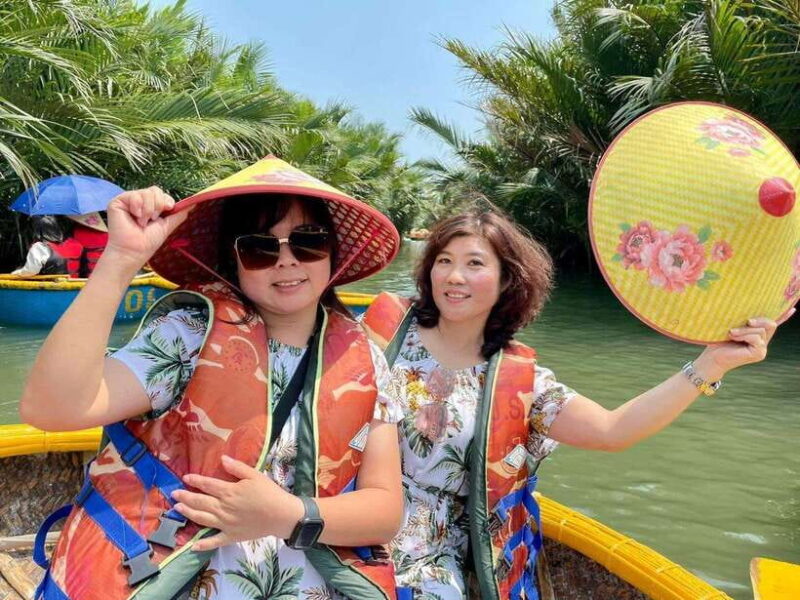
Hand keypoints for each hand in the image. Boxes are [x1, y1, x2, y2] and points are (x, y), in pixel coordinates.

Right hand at [103, 186, 190, 269]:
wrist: (135, 250)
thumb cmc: (149, 240)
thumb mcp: (168, 225)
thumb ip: (179, 213)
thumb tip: (195, 202)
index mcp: (150, 205)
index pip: (162, 194)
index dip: (167, 202)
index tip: (167, 211)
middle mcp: (139, 201)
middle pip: (155, 190)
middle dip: (158, 206)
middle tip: (152, 220)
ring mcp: (128, 200)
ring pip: (146, 192)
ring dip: (148, 210)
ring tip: (142, 222)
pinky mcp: (118, 201)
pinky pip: (134, 195)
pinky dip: (138, 208)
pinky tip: (134, 217)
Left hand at [172, 455, 303, 551]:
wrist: (282, 515)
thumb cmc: (269, 493)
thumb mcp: (255, 475)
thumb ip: (237, 467)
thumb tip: (222, 458)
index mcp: (229, 492)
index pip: (208, 485)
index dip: (196, 480)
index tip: (185, 477)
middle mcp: (223, 508)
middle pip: (200, 501)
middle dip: (186, 497)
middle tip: (174, 494)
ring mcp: (225, 524)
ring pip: (202, 518)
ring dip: (189, 513)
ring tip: (178, 509)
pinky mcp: (231, 536)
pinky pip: (214, 541)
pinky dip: (203, 544)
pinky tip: (193, 545)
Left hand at [695, 309, 795, 379]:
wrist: (712, 357)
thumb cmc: (719, 342)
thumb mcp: (733, 327)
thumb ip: (743, 322)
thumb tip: (747, 309)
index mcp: (757, 335)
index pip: (773, 324)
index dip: (784, 316)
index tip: (792, 309)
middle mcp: (763, 342)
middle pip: (770, 324)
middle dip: (758, 321)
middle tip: (746, 321)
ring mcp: (762, 349)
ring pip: (761, 331)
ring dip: (744, 330)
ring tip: (731, 333)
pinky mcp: (759, 354)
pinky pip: (756, 338)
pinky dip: (744, 335)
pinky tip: (733, 337)